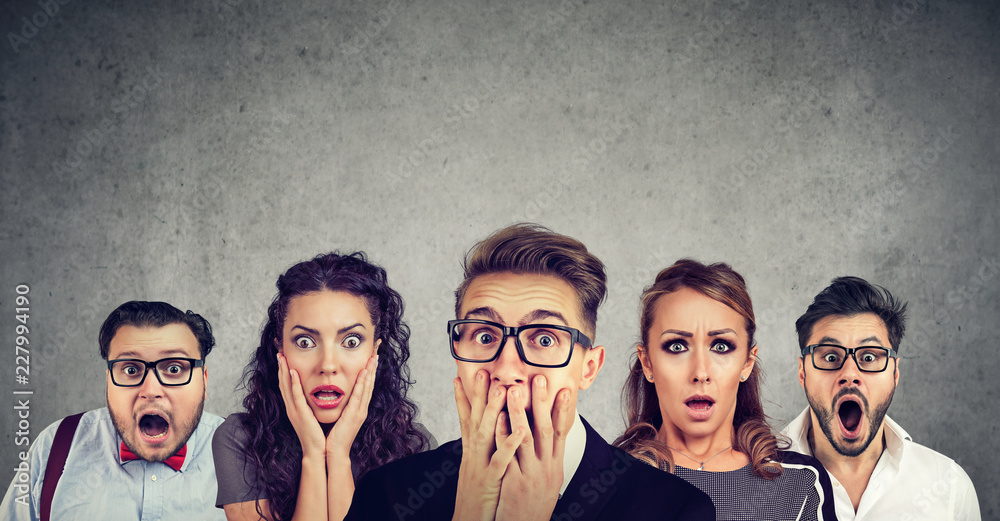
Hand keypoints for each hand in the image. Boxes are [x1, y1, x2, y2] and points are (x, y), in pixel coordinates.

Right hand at [276, 352, 326, 458]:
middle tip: (279, 353)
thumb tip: (314, 394)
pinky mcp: (300, 414)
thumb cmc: (317, 435)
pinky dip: (293, 384)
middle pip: (283, 384)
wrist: (317, 451)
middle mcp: (291, 408)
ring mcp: (294, 411)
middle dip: (281, 368)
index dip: (284, 372)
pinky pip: (296, 396)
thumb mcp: (311, 416)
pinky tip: (293, 373)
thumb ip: (310, 405)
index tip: (283, 359)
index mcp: (294, 408)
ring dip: (284, 371)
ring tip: (282, 358)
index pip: (287, 386)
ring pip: (286, 387)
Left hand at [325, 352, 377, 458]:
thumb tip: (338, 397)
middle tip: (375, 354)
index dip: (369, 373)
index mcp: (358, 409)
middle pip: (369, 385)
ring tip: (373, 358)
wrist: (335, 452)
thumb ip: (342, 408)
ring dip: (370, 372)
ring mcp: (360, 411)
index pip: (365, 388)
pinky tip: (364, 373)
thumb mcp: (340, 418)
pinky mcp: (355, 414)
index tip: (370, 360)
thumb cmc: (334, 437)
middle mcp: (361, 408)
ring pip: (367, 387)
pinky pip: (359, 395)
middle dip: (373, 369)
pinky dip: (363, 383)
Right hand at [452, 370, 525, 520]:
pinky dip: (507, 445)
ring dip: (493, 412)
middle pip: (475, 421)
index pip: (466, 420)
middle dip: (478, 395)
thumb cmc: (477, 501)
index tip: (459, 377)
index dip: (463, 399)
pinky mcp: (489, 482)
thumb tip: (485, 436)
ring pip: (486, 435)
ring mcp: (479, 467)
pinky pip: (500, 461)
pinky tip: (517, 431)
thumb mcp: (476, 473)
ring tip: (501, 389)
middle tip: (481, 371)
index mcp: (471, 454)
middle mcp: (472, 456)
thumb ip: (481, 453)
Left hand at [495, 375, 572, 520]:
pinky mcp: (514, 482)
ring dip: (518, 413)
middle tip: (538, 379)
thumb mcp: (548, 480)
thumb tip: (549, 437)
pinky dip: (503, 437)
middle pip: (545, 429)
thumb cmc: (534, 504)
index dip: (563, 410)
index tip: (564, 389)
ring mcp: (531, 474)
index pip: (561, 432)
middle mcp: (546, 467)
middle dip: (542, 402)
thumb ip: (547, 458)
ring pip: (525, 438)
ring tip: (512, 391)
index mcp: (555, 465)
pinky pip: (508, 456)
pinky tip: (496, 421)